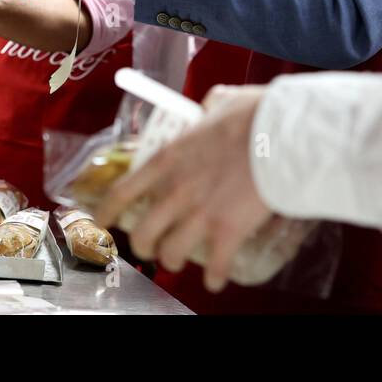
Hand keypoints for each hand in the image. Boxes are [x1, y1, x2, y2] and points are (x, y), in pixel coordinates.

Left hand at [95, 85, 271, 291]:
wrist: (282, 135)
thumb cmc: (255, 115)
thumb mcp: (222, 101)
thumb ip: (209, 107)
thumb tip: (213, 105)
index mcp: (168, 159)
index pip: (121, 193)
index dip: (105, 215)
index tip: (100, 225)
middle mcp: (176, 190)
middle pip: (142, 234)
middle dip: (144, 246)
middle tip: (152, 246)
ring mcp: (200, 214)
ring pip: (171, 255)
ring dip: (173, 261)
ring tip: (181, 261)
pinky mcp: (227, 231)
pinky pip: (214, 267)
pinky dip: (214, 278)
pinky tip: (216, 279)